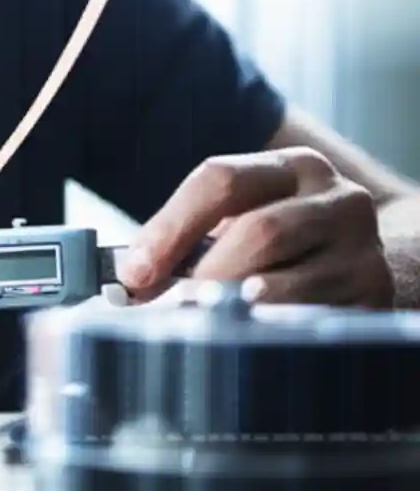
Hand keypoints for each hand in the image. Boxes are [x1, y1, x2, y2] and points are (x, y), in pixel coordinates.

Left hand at [118, 146, 394, 307]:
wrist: (357, 262)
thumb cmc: (280, 240)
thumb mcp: (240, 218)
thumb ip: (188, 237)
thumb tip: (133, 278)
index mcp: (290, 168)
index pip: (221, 180)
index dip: (170, 228)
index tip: (134, 273)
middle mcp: (336, 198)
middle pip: (260, 231)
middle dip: (203, 275)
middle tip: (167, 307)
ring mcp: (361, 249)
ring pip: (285, 282)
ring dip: (232, 309)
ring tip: (202, 323)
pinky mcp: (373, 296)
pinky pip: (308, 320)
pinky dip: (265, 332)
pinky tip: (243, 338)